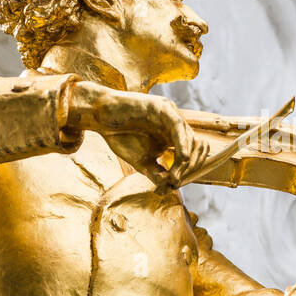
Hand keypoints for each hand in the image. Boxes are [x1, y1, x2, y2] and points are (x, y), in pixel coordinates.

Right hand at [63, 81, 209, 187]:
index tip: (174, 184)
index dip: (188, 170)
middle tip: (175, 180)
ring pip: (190, 138)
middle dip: (189, 167)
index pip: (191, 154)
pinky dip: (182, 143)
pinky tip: (182, 158)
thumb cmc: (119, 136)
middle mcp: (175, 125)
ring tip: (174, 175)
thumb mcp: (141, 161)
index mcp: (172, 136)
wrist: (100, 115)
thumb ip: (157, 173)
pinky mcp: (163, 107)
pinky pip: (179, 126)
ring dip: (185, 160)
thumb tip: (171, 188)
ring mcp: (170, 114)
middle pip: (195, 147)